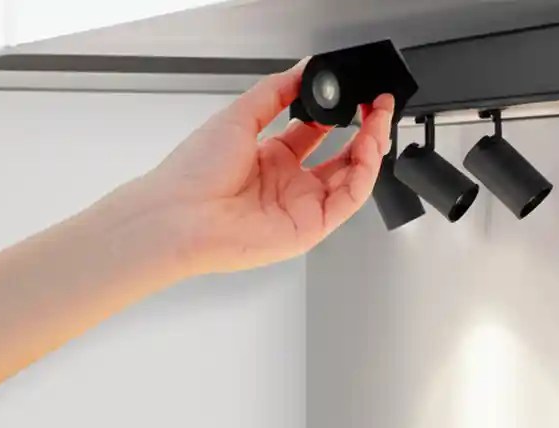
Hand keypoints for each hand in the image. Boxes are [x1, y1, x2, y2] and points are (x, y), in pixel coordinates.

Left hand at [121, 59, 395, 276]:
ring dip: (371, 148)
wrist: (180, 215)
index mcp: (270, 157)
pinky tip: (367, 148)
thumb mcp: (239, 116)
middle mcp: (289, 183)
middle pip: (342, 156)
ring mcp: (302, 206)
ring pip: (352, 178)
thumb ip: (277, 91)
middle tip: (379, 105)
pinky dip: (364, 174)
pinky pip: (349, 200)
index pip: (318, 133)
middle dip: (365, 129)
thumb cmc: (194, 173)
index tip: (356, 93)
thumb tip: (305, 68)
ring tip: (378, 121)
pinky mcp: (310, 228)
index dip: (341, 113)